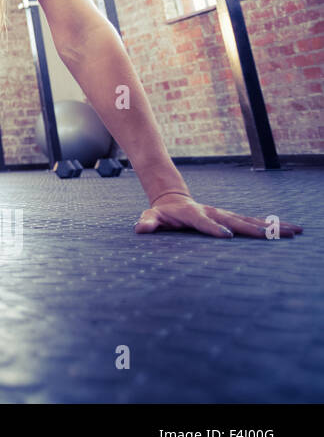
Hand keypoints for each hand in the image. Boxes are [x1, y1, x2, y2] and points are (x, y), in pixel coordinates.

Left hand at [135, 192, 302, 238]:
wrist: (171, 200)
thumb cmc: (160, 214)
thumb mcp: (150, 217)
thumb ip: (147, 223)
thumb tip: (140, 229)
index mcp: (193, 214)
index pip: (204, 222)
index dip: (213, 228)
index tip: (227, 236)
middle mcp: (213, 212)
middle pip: (236, 221)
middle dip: (256, 228)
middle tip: (275, 235)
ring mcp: (224, 214)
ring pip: (250, 221)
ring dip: (272, 227)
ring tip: (294, 231)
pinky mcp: (231, 218)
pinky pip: (253, 222)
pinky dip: (271, 227)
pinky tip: (290, 230)